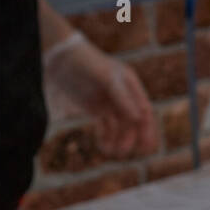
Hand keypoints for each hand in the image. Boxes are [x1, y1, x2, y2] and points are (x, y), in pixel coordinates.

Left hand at [43, 33, 157, 157]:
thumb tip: (140, 118)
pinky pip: (106, 127)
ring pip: (120, 127)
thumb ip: (123, 97)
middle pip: (134, 122)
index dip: (147, 128)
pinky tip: (103, 146)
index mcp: (130, 85)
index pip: (144, 110)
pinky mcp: (97, 109)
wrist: (62, 57)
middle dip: (132, 138)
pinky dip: (106, 138)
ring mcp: (110, 102)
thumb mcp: (106, 78)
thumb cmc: (87, 63)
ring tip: (110, 151)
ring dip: (117, 140)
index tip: (146, 145)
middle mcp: (123, 95)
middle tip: (125, 152)